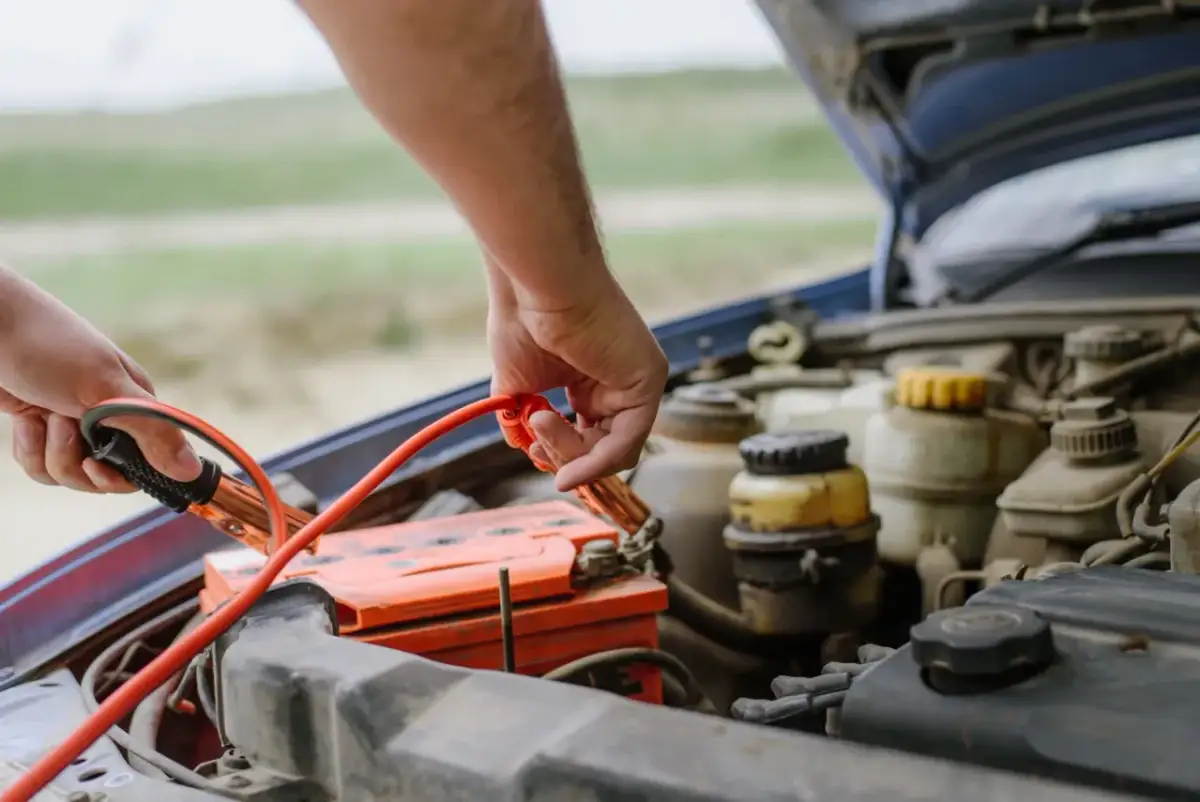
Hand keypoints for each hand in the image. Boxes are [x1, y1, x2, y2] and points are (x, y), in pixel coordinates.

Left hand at [0, 268, 200, 492]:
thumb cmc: (47, 345)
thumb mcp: (105, 390)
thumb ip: (151, 431)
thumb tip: (191, 470)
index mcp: (135, 406)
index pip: (145, 464)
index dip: (119, 476)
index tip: (95, 465)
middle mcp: (108, 418)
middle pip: (102, 476)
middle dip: (73, 461)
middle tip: (59, 424)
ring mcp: (73, 424)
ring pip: (67, 474)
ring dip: (46, 451)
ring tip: (39, 415)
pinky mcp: (41, 427)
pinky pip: (41, 463)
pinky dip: (28, 447)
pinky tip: (23, 419)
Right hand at [488, 270, 667, 489]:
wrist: (538, 284)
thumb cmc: (524, 317)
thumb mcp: (516, 383)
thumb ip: (520, 418)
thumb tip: (519, 446)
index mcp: (591, 379)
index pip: (590, 435)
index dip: (561, 453)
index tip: (531, 451)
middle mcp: (619, 381)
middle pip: (603, 447)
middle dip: (564, 457)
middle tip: (534, 447)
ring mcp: (637, 380)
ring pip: (615, 451)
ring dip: (571, 455)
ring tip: (539, 424)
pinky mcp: (647, 380)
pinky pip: (627, 442)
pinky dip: (596, 464)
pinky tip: (568, 471)